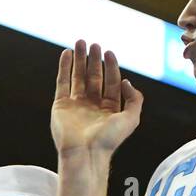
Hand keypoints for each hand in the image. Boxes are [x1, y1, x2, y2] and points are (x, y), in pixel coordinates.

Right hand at [52, 40, 142, 157]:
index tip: (109, 52)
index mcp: (109, 109)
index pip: (111, 82)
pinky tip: (67, 54)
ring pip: (77, 77)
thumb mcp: (132, 119)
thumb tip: (126, 81)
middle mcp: (91, 106)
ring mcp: (75, 105)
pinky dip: (64, 67)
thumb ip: (135, 99)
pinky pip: (61, 83)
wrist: (84, 153)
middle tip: (94, 44)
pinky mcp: (60, 106)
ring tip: (80, 42)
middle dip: (94, 60)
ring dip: (79, 59)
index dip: (111, 66)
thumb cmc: (108, 140)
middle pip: (93, 77)